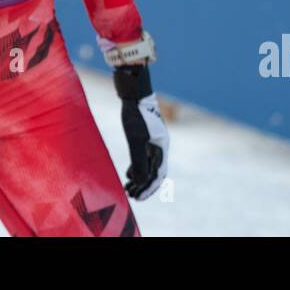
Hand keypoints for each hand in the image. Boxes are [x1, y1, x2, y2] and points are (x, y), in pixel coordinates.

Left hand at [113, 64, 169, 199]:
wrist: (134, 91)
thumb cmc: (135, 114)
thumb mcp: (136, 139)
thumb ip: (139, 161)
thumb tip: (140, 183)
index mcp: (161, 148)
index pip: (157, 175)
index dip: (148, 188)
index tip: (137, 198)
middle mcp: (160, 146)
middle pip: (154, 171)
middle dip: (143, 186)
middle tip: (130, 196)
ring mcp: (152, 140)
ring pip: (148, 165)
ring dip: (139, 178)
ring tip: (128, 188)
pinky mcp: (144, 135)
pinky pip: (143, 156)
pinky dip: (136, 166)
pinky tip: (128, 173)